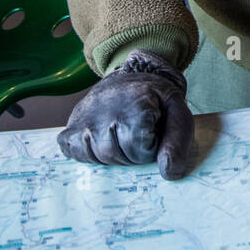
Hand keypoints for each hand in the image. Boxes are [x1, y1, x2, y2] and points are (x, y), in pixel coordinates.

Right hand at [57, 49, 194, 179]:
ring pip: (99, 158)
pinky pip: (74, 152)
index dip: (151, 147)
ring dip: (112, 154)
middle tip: (135, 131)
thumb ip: (178, 141)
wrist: (131, 77)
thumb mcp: (177, 111)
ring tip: (120, 132)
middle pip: (120, 158)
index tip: (152, 130)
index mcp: (137, 105)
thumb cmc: (155, 99)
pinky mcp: (71, 125)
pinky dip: (87, 152)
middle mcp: (106, 109)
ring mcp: (85, 117)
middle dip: (132, 153)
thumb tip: (167, 172)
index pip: (142, 153)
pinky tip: (99, 138)